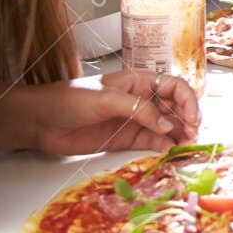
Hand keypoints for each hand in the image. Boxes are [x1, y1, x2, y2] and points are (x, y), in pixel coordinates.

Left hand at [21, 69, 200, 154]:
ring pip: (167, 126)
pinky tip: (168, 151)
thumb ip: (139, 110)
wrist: (40, 121)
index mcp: (139, 81)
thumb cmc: (69, 99)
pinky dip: (164, 146)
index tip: (190, 119)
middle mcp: (142, 99)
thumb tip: (167, 125)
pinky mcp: (126, 139)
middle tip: (192, 135)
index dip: (187, 101)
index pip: (174, 86)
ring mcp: (135, 120)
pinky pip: (152, 142)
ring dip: (179, 134)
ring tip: (186, 145)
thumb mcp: (107, 98)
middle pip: (175, 107)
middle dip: (188, 119)